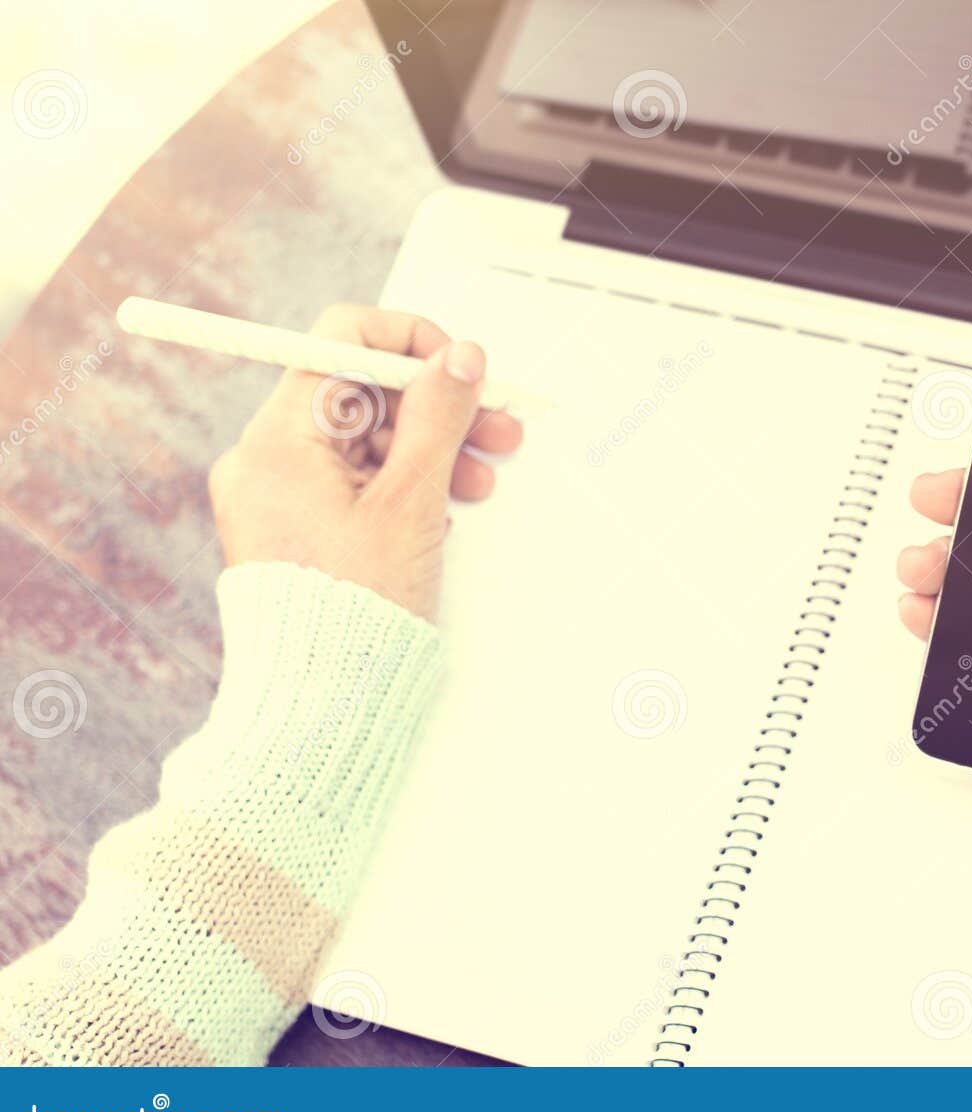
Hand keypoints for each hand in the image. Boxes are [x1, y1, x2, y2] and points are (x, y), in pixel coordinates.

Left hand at [209, 305, 523, 620]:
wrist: (320, 702)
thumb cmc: (357, 612)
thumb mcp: (411, 503)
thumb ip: (438, 417)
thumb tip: (459, 356)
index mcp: (278, 440)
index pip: (341, 341)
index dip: (411, 344)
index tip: (461, 369)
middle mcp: (264, 458)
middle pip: (358, 392)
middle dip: (434, 407)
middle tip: (497, 430)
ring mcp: (275, 494)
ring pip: (362, 439)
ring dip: (428, 449)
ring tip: (478, 481)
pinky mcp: (293, 527)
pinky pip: (350, 481)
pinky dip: (400, 484)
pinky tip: (441, 511)